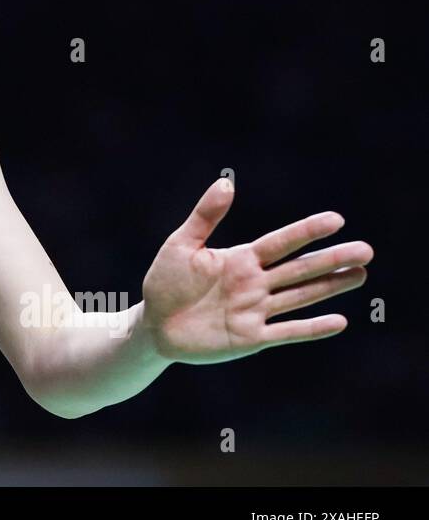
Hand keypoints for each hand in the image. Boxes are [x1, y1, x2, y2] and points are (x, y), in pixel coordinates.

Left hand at [141, 178, 372, 363]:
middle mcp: (255, 283)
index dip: (306, 232)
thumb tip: (225, 182)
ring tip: (360, 274)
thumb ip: (205, 216)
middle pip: (299, 269)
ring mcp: (256, 310)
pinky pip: (287, 331)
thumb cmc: (166, 281)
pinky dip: (312, 328)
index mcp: (241, 259)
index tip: (336, 220)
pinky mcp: (252, 337)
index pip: (281, 243)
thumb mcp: (181, 244)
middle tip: (366, 250)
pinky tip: (339, 321)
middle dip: (331, 259)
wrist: (154, 324)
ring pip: (300, 296)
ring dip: (330, 287)